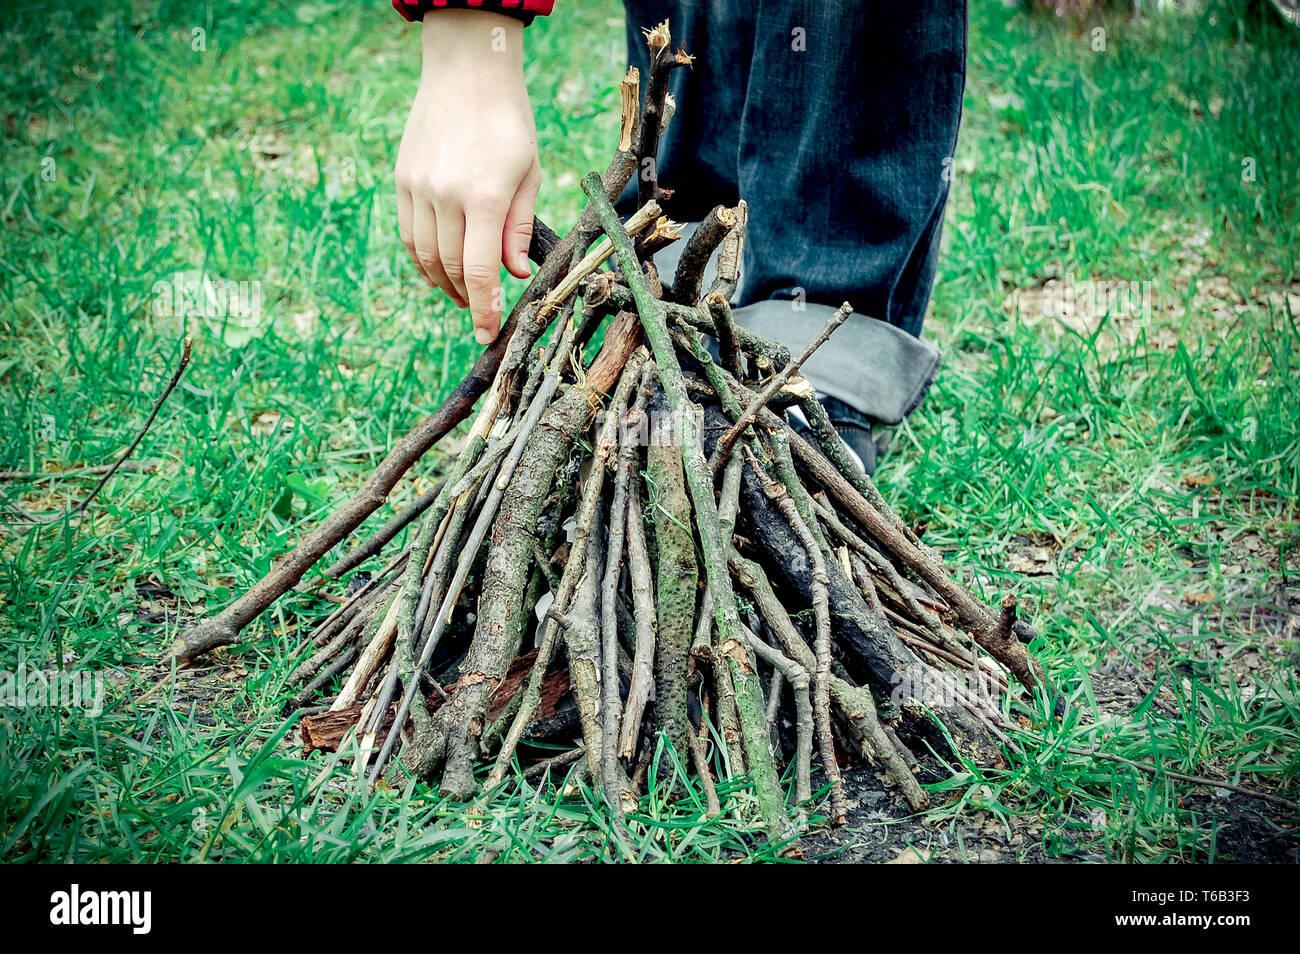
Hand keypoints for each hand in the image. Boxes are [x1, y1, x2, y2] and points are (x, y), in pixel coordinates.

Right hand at [395, 10, 539, 343]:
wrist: (466, 71)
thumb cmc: (509, 122)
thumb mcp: (528, 173)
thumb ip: (519, 227)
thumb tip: (515, 274)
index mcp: (485, 196)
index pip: (480, 271)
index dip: (483, 310)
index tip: (487, 334)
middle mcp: (446, 196)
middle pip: (452, 269)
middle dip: (467, 300)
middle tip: (481, 313)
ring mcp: (419, 188)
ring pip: (426, 257)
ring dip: (444, 285)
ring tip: (462, 295)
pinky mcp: (402, 181)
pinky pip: (409, 236)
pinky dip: (423, 261)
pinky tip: (439, 270)